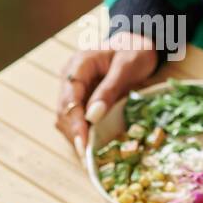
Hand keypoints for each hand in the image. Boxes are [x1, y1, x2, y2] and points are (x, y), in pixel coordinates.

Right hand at [56, 31, 158, 157]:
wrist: (137, 44)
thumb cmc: (134, 51)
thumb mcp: (126, 67)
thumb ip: (109, 89)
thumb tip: (92, 116)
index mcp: (78, 65)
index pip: (69, 98)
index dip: (75, 123)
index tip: (83, 143)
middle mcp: (70, 78)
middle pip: (64, 111)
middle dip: (75, 134)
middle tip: (88, 158)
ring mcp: (74, 89)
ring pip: (67, 118)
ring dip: (77, 136)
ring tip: (89, 157)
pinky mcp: (81, 99)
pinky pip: (77, 119)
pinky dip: (84, 133)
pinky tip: (92, 146)